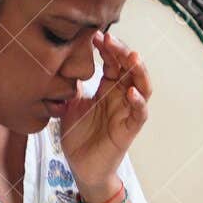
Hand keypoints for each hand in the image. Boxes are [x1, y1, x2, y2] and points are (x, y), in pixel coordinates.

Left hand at [59, 30, 151, 202]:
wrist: (81, 168)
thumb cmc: (78, 137)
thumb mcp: (69, 104)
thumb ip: (70, 85)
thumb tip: (60, 61)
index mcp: (107, 88)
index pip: (112, 61)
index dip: (107, 48)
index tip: (94, 35)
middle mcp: (120, 97)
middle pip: (129, 68)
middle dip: (122, 51)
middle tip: (109, 39)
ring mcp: (127, 112)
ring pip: (142, 87)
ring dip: (139, 71)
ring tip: (133, 57)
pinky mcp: (129, 130)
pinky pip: (139, 114)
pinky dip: (138, 103)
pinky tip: (131, 93)